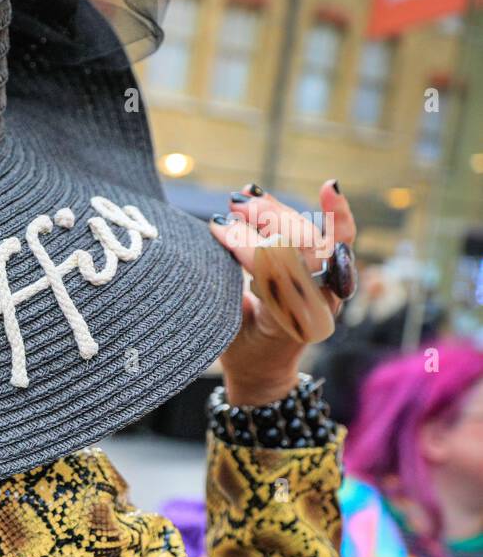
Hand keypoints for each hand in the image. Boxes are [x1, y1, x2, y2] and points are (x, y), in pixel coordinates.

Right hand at [209, 180, 355, 405]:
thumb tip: (219, 235)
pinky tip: (329, 187)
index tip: (215, 228)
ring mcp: (330, 288)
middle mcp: (319, 304)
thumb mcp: (226, 324)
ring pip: (315, 237)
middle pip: (299, 247)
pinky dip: (336, 214)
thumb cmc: (240, 349)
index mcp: (291, 322)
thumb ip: (228, 288)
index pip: (274, 270)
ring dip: (281, 213)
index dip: (245, 245)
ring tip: (247, 197)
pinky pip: (341, 241)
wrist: (267, 369)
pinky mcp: (333, 275)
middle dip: (264, 221)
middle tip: (234, 207)